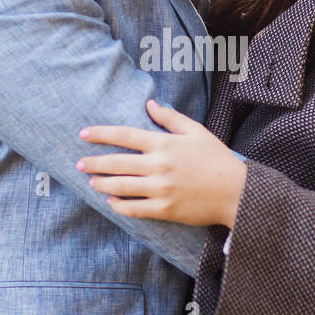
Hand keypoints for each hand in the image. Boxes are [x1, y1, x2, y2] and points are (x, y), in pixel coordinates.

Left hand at [76, 98, 246, 228]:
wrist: (236, 192)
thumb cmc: (217, 159)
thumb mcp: (197, 131)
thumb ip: (171, 118)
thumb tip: (149, 104)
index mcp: (164, 144)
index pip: (124, 136)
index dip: (101, 134)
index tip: (83, 134)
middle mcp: (159, 166)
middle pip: (116, 163)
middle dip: (94, 162)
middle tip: (79, 163)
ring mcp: (161, 189)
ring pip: (121, 186)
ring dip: (102, 183)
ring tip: (92, 181)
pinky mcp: (165, 210)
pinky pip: (134, 209)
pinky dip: (119, 205)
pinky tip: (111, 202)